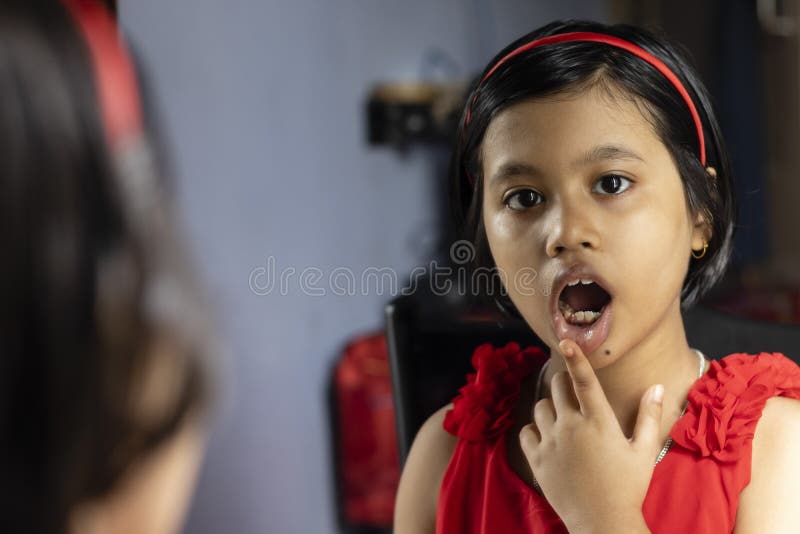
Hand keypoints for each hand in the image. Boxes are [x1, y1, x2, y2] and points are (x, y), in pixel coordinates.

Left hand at [519, 339, 662, 532]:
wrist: (601, 523)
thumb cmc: (628, 487)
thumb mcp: (644, 452)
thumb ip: (649, 416)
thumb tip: (657, 387)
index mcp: (598, 422)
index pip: (583, 381)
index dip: (574, 358)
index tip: (565, 340)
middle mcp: (571, 427)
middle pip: (557, 387)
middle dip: (564, 384)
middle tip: (574, 395)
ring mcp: (551, 443)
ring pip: (540, 407)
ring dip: (550, 407)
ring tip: (564, 421)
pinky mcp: (536, 459)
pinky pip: (526, 431)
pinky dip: (535, 430)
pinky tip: (549, 438)